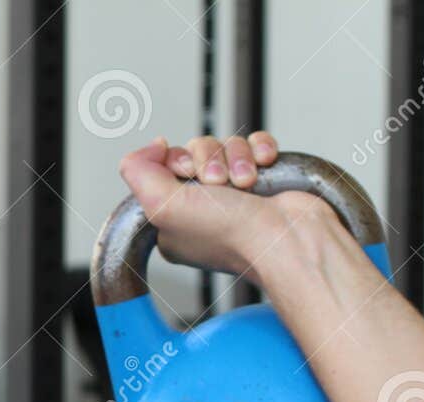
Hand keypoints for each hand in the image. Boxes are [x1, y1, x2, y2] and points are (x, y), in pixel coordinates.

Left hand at [117, 131, 334, 287]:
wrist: (286, 237)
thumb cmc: (229, 234)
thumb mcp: (161, 206)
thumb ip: (137, 172)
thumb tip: (151, 146)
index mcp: (172, 221)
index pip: (162, 170)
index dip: (175, 162)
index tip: (186, 174)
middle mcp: (203, 208)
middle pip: (194, 151)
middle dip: (208, 158)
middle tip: (218, 182)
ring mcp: (235, 194)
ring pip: (225, 145)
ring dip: (236, 156)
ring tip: (246, 182)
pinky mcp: (265, 179)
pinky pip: (255, 143)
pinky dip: (259, 148)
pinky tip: (264, 163)